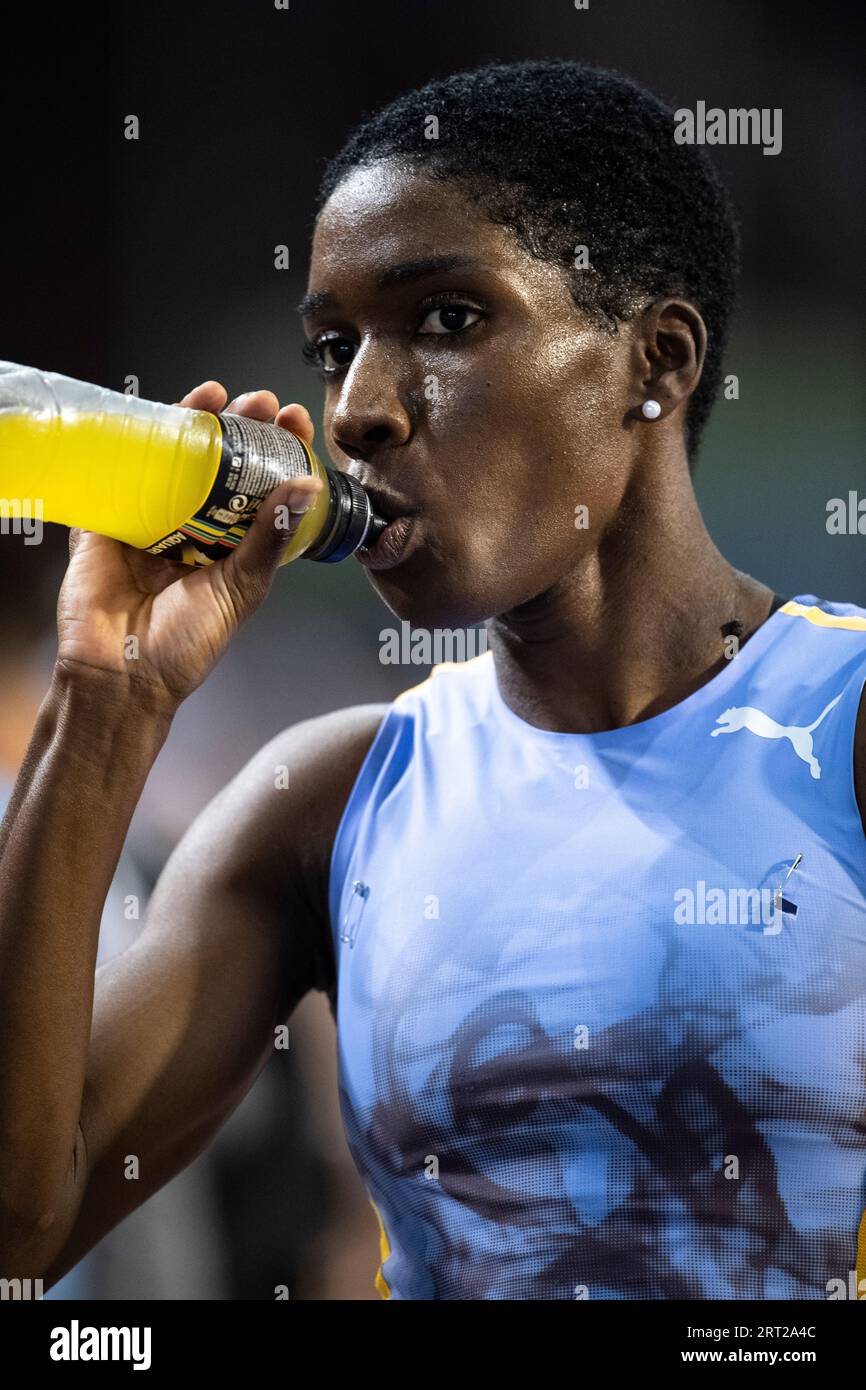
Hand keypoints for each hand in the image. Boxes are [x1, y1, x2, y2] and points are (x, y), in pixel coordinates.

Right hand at [55, 382, 323, 709]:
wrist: (121, 675)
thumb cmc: (185, 645)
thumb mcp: (240, 589)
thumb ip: (270, 538)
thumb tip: (307, 486)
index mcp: (230, 545)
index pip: (261, 486)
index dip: (279, 453)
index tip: (297, 424)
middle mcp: (193, 526)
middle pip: (220, 463)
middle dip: (244, 426)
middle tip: (265, 403)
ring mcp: (150, 518)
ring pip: (174, 457)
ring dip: (197, 421)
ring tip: (221, 395)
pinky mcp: (108, 517)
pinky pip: (122, 469)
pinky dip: (139, 439)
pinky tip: (162, 415)